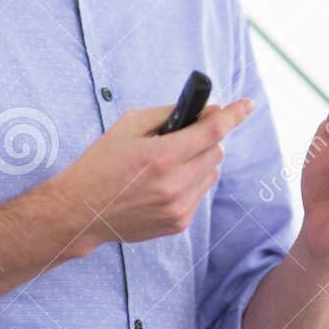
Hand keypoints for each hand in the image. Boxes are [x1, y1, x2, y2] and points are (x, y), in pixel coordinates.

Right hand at [44, 99, 253, 254]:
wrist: (81, 212)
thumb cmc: (101, 164)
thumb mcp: (128, 126)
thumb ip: (168, 114)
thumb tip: (205, 111)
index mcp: (161, 156)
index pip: (212, 131)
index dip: (234, 115)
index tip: (247, 105)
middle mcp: (174, 184)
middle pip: (216, 151)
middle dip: (206, 138)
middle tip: (186, 134)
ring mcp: (178, 207)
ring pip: (211, 173)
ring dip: (200, 161)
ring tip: (170, 161)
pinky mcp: (178, 223)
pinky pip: (199, 193)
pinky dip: (190, 182)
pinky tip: (164, 182)